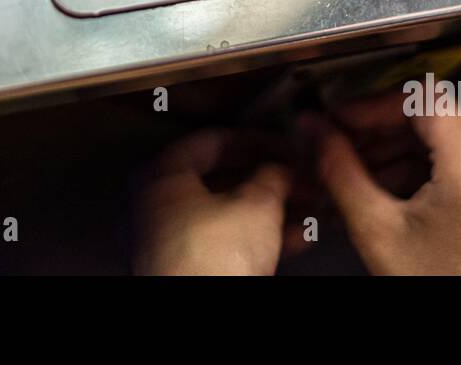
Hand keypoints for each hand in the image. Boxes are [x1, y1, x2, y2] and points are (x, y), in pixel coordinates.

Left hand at [131, 128, 291, 275]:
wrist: (201, 321)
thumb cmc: (209, 263)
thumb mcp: (256, 205)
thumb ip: (272, 176)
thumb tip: (282, 169)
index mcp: (159, 176)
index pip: (211, 140)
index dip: (256, 139)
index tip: (284, 146)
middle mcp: (153, 206)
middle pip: (219, 179)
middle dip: (267, 179)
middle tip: (298, 178)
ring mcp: (165, 241)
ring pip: (225, 214)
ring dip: (270, 209)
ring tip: (307, 208)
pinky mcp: (182, 270)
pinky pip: (223, 243)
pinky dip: (257, 237)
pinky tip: (294, 239)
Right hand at [305, 92, 460, 274]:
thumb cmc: (438, 291)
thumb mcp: (376, 229)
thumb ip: (339, 169)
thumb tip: (316, 131)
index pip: (421, 96)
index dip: (373, 103)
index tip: (342, 117)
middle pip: (434, 111)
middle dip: (381, 125)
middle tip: (342, 139)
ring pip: (446, 132)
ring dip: (397, 144)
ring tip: (356, 168)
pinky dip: (421, 162)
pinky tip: (385, 185)